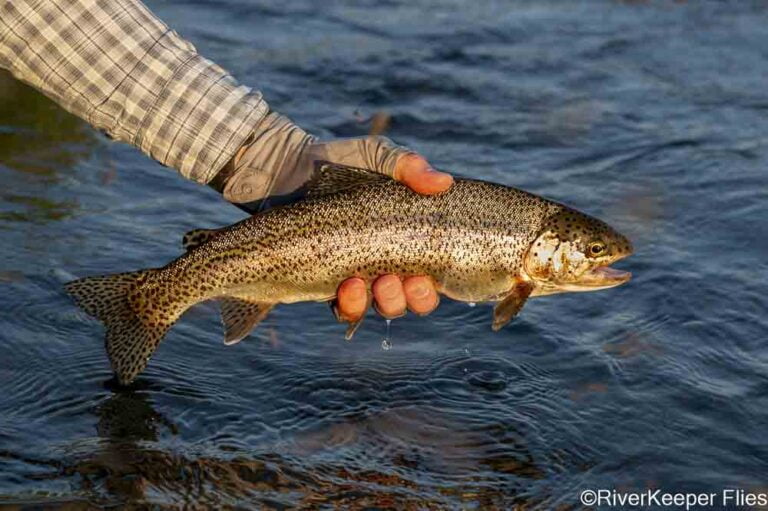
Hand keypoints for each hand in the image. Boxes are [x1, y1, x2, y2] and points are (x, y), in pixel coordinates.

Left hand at [211, 112, 452, 321]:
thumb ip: (407, 165)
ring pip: (379, 308)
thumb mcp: (375, 156)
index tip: (429, 275)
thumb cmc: (337, 161)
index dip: (432, 286)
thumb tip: (443, 182)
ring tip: (378, 282)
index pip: (429, 276)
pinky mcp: (325, 281)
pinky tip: (348, 286)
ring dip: (385, 303)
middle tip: (402, 279)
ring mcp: (355, 274)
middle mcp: (382, 263)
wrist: (285, 169)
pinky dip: (351, 305)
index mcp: (402, 240)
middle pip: (408, 299)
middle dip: (412, 298)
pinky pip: (343, 308)